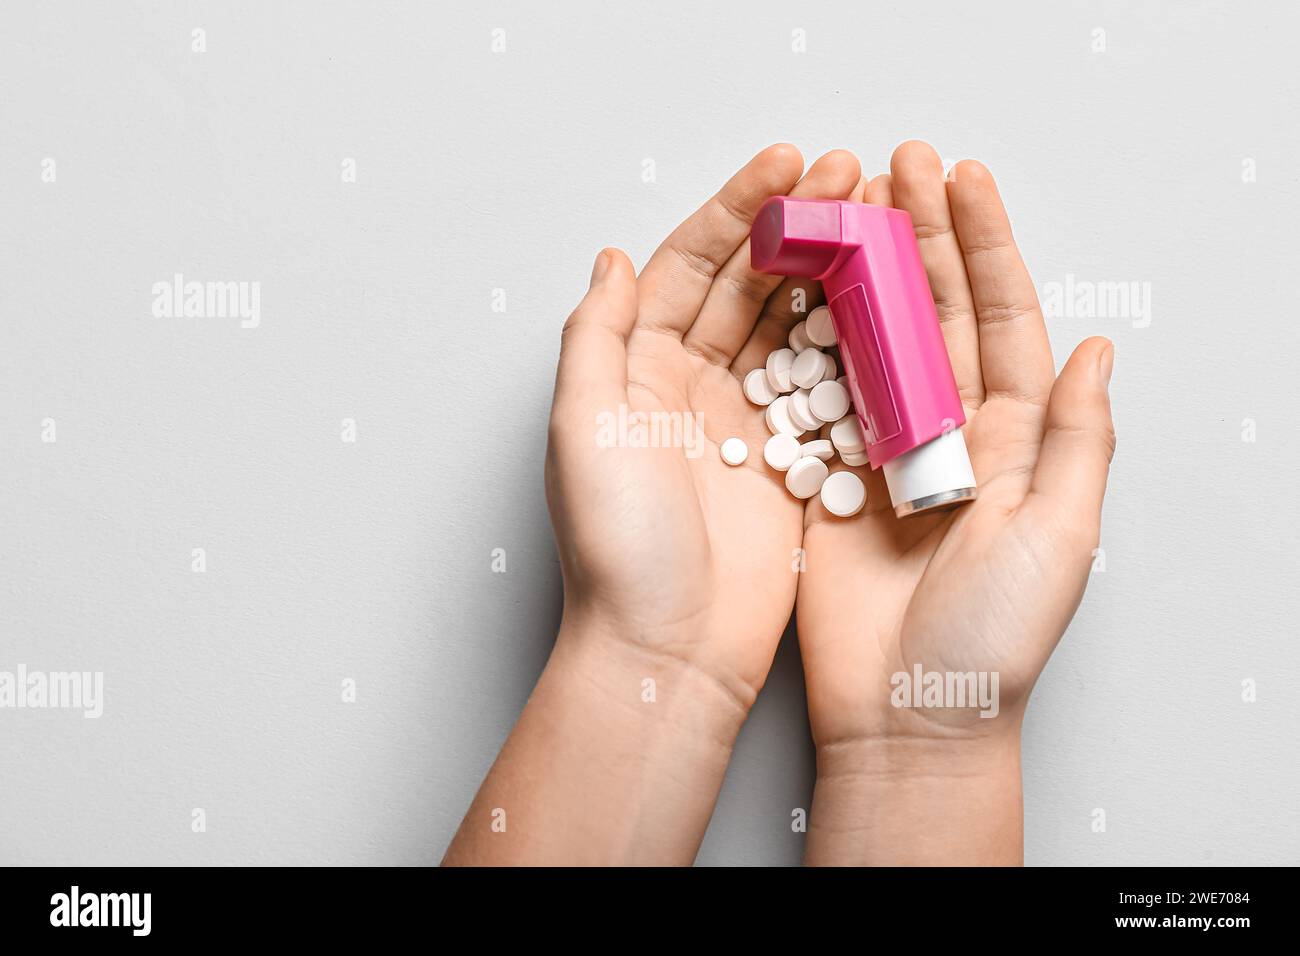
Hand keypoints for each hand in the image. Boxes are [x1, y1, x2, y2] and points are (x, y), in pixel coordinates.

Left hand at [547, 143, 860, 700]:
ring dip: (829, 273)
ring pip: (791, 328)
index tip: (786, 165)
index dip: (736, 213)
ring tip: (876, 222)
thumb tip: (613, 257)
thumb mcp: (585, 430)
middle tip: (851, 177)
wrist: (668, 649)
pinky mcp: (789, 463)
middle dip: (796, 228)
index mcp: (636, 372)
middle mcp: (688, 389)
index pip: (686, 269)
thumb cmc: (618, 547)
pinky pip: (825, 388)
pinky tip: (887, 303)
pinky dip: (855, 345)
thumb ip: (596, 338)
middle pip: (745, 287)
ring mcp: (744, 424)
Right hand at [794, 142, 1115, 864]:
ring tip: (844, 206)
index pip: (1003, 319)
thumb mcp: (1060, 536)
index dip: (984, 245)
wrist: (908, 711)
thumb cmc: (993, 637)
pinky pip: (821, 392)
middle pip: (938, 314)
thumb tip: (1098, 350)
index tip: (960, 179)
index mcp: (1018, 439)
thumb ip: (1080, 440)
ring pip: (876, 340)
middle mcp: (955, 434)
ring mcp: (888, 451)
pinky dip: (810, 338)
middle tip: (894, 164)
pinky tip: (799, 288)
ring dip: (862, 272)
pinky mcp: (832, 476)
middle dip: (919, 234)